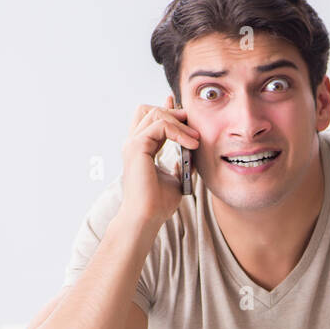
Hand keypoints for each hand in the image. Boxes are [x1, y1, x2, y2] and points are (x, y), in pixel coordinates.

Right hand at [121, 93, 199, 226]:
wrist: (146, 218)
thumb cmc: (158, 204)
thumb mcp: (177, 179)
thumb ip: (182, 163)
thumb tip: (193, 152)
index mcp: (140, 150)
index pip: (151, 121)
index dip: (168, 112)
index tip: (186, 112)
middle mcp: (134, 144)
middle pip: (149, 110)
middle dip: (174, 113)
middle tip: (193, 125)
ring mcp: (133, 144)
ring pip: (155, 114)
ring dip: (179, 122)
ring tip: (196, 138)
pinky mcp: (137, 146)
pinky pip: (160, 125)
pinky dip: (178, 131)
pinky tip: (191, 144)